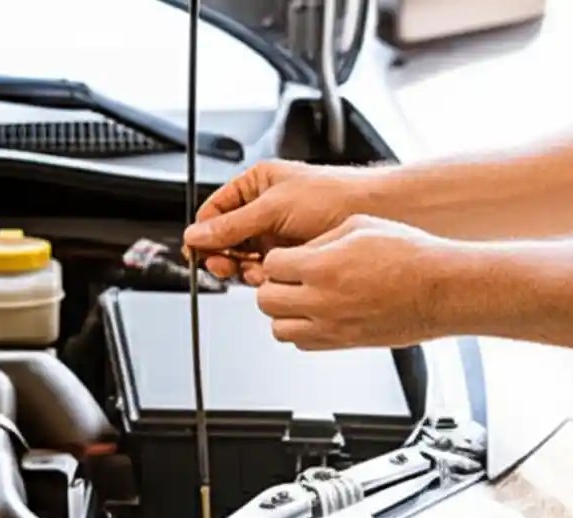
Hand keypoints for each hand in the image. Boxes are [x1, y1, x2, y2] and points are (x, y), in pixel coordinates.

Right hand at [182, 160, 381, 284]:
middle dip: (222, 254)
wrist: (375, 213)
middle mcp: (264, 209)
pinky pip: (264, 270)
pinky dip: (262, 277)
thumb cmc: (333, 196)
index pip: (215, 211)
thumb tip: (197, 235)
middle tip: (222, 266)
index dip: (204, 232)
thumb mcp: (274, 207)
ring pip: (243, 258)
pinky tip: (269, 276)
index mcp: (256, 185)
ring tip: (252, 271)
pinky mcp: (290, 255)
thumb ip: (233, 225)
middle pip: (225, 238)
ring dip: (243, 268)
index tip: (197, 250)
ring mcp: (277, 234)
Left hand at [254, 214, 465, 349]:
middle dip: (273, 286)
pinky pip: (302, 344)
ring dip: (283, 313)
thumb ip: (320, 239)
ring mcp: (331, 327)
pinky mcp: (344, 344)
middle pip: (266, 300)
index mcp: (322, 267)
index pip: (270, 265)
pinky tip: (317, 315)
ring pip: (278, 329)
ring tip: (300, 299)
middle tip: (288, 279)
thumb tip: (300, 250)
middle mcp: (321, 301)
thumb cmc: (411, 255)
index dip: (278, 259)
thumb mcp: (359, 226)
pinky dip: (302, 331)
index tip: (288, 258)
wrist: (442, 289)